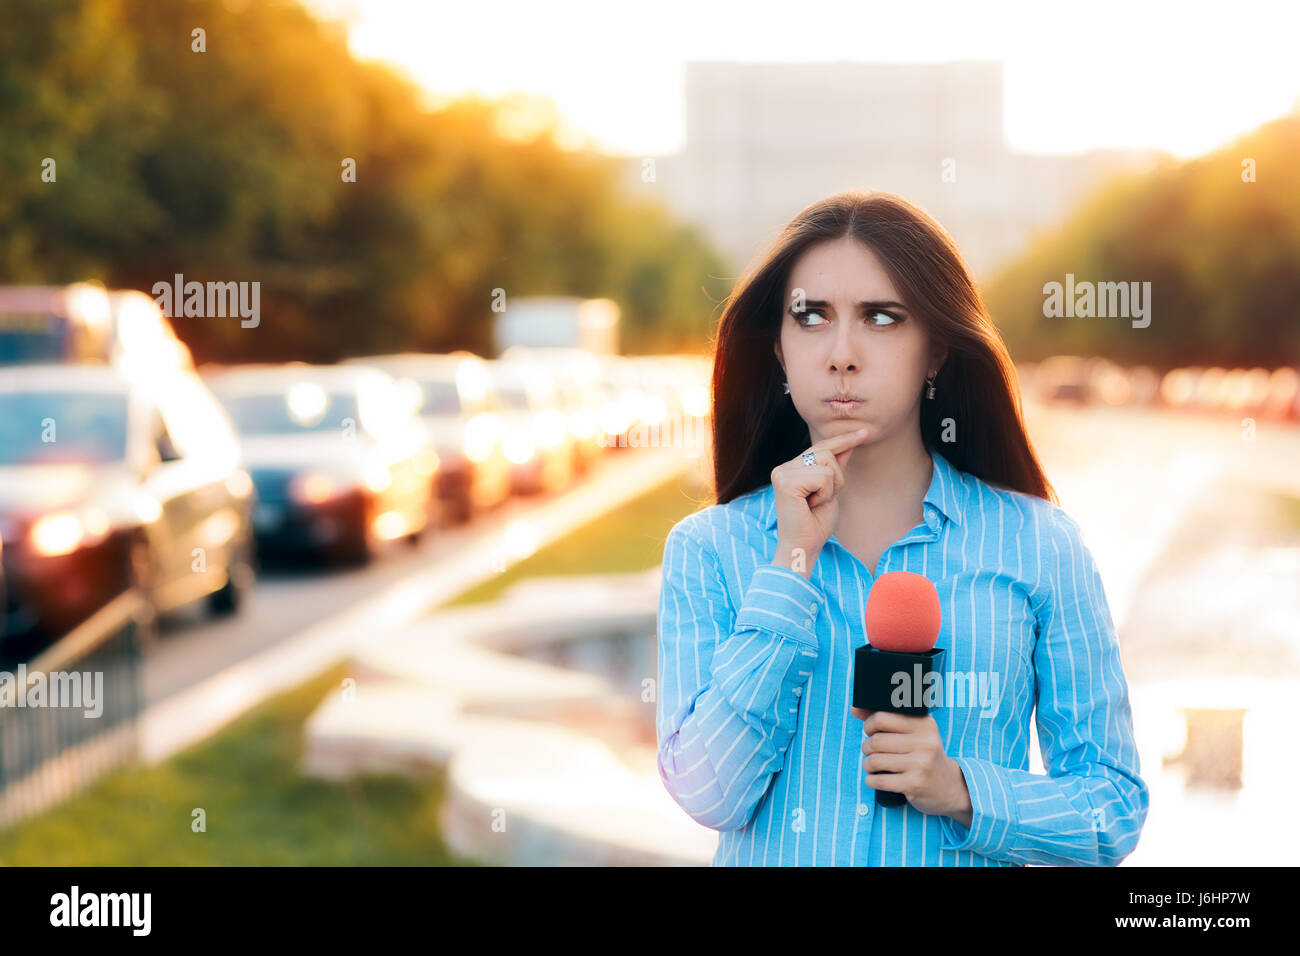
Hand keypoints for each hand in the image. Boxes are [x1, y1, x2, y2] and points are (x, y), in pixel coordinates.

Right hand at [770, 427, 870, 577]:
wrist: (803, 547)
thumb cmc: (815, 524)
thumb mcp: (831, 491)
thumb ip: (836, 467)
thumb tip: (850, 444)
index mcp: (791, 468)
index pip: (821, 447)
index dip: (844, 440)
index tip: (864, 432)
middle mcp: (783, 467)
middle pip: (826, 452)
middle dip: (837, 478)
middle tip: (822, 500)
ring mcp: (782, 473)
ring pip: (827, 463)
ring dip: (831, 487)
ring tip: (816, 503)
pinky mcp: (786, 481)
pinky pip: (823, 477)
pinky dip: (825, 493)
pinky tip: (811, 505)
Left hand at [851, 707, 970, 819]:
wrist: (950, 787)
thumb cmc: (924, 756)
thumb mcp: (913, 733)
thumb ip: (885, 719)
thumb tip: (854, 708)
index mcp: (924, 724)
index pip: (882, 717)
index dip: (869, 725)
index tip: (871, 732)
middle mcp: (925, 742)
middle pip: (876, 741)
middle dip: (867, 747)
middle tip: (870, 751)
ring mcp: (921, 764)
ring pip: (875, 761)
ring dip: (867, 764)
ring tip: (872, 765)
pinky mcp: (915, 784)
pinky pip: (879, 781)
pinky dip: (871, 780)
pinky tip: (875, 778)